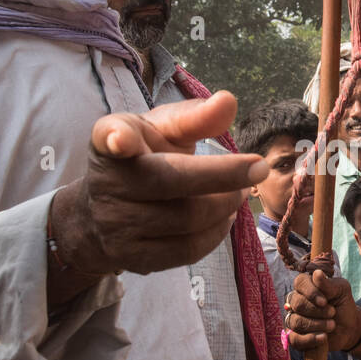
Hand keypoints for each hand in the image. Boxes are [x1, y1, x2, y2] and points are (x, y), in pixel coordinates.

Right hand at [50, 92, 266, 276]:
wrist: (105, 211)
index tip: (121, 138)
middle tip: (255, 171)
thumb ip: (194, 116)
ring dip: (227, 206)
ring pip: (187, 221)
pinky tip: (224, 218)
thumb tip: (228, 101)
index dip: (117, 138)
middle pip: (172, 183)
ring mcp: (115, 226)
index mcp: (110, 139)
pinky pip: (187, 250)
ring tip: (239, 194)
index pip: (112, 138)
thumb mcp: (163, 129)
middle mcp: (106, 184)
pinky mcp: (132, 258)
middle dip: (227, 177)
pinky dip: (217, 234)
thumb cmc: (145, 157)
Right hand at [283, 269, 360, 351]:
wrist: (349, 328)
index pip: (300, 283)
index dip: (311, 292)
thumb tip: (317, 273)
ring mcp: (294, 319)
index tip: (325, 301)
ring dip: (317, 324)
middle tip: (333, 313)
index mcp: (306, 286)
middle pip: (297, 303)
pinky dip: (310, 339)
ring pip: (296, 321)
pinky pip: (295, 339)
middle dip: (317, 310)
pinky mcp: (296, 337)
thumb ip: (329, 284)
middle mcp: (296, 301)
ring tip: (332, 325)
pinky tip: (324, 337)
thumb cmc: (343, 305)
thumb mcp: (342, 291)